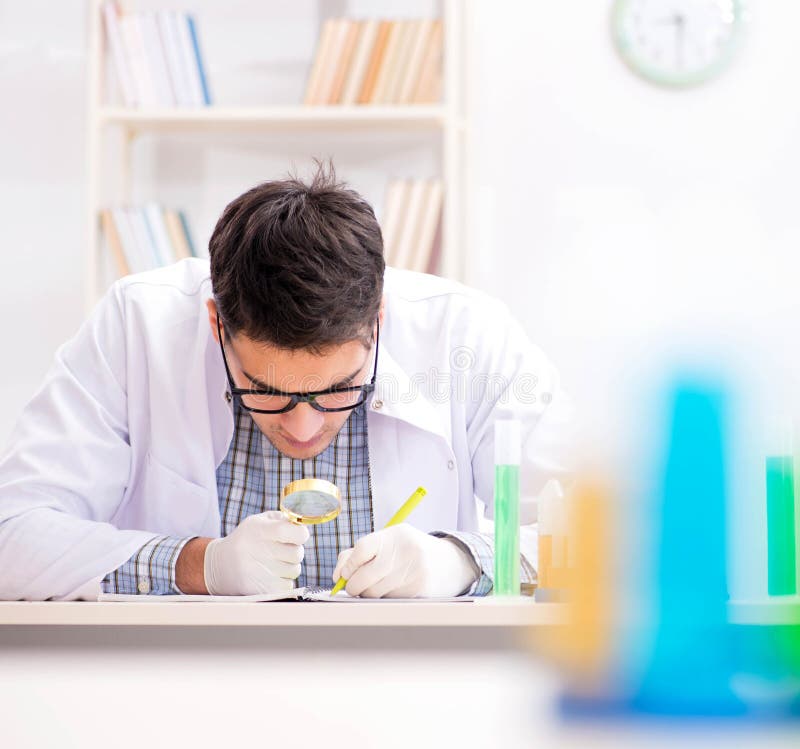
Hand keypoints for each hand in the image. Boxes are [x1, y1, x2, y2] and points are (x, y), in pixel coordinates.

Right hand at [204, 511, 309, 594]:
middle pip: (297, 553)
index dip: (301, 534)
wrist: (220, 565)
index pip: (295, 533)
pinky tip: (270, 575)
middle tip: (282, 550)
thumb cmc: (246, 539)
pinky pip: (287, 586)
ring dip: (288, 567)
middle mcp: (259, 551)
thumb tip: (303, 526)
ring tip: (273, 562)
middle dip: (294, 551)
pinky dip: (283, 581)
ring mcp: (259, 572)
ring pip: (294, 571)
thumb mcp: (258, 522)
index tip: (298, 535)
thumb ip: (282, 520)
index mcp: (260, 531)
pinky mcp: (260, 590)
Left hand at [332, 524, 478, 597]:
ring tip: (375, 586)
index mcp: (395, 534)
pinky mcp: (419, 590)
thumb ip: (359, 553)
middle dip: (352, 586)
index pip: (362, 549)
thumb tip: (338, 575)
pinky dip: (383, 598)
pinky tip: (392, 590)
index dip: (348, 564)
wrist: (447, 563)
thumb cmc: (407, 551)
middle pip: (364, 577)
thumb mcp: (388, 542)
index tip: (344, 573)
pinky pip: (388, 600)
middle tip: (352, 587)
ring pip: (374, 593)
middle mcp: (406, 551)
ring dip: (367, 594)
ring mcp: (414, 571)